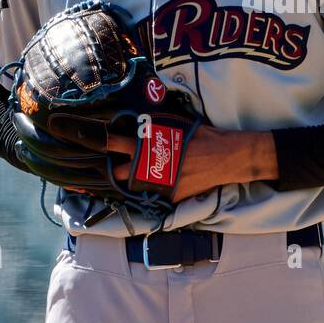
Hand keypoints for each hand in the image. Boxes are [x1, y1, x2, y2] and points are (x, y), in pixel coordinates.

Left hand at [106, 125, 277, 203]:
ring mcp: (163, 186)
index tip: (94, 141)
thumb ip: (158, 129)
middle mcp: (154, 168)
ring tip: (141, 174)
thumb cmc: (206, 138)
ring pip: (138, 186)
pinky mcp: (174, 197)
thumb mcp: (180, 127)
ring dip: (136, 180)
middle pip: (122, 174)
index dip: (105, 143)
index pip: (120, 144)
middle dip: (117, 170)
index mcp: (153, 147)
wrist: (229, 158)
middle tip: (117, 166)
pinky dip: (159, 188)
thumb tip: (142, 125)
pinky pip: (158, 194)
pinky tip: (168, 181)